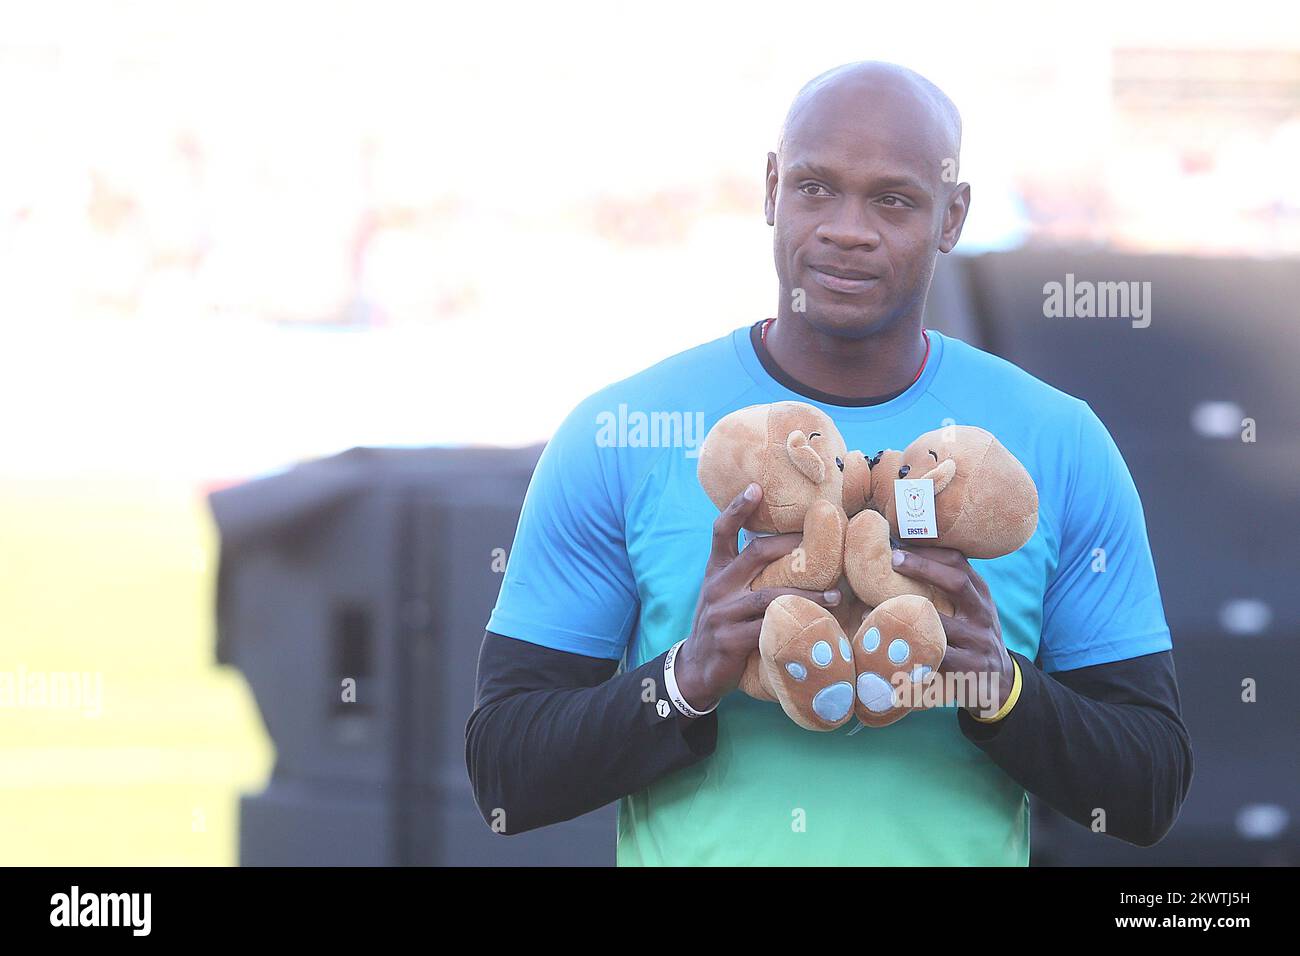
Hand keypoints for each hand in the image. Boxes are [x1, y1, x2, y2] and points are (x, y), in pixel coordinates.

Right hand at [674, 483, 841, 712]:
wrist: (696, 668)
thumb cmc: (721, 625)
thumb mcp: (724, 594)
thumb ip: (745, 574)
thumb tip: (786, 551)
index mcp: (716, 571)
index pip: (721, 532)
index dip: (737, 508)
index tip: (756, 487)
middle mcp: (717, 587)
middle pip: (755, 554)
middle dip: (791, 545)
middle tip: (825, 544)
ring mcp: (723, 613)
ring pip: (770, 594)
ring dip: (807, 594)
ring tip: (835, 596)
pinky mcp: (731, 639)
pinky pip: (768, 627)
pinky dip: (794, 624)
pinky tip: (816, 627)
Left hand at [890, 545, 1012, 715]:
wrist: (1000, 683)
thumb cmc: (972, 637)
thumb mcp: (970, 609)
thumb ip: (948, 588)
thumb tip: (901, 557)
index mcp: (981, 595)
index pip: (959, 563)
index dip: (930, 552)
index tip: (899, 545)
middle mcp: (983, 614)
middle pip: (957, 582)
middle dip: (924, 567)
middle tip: (893, 560)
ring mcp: (979, 641)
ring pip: (940, 624)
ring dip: (904, 616)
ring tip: (869, 611)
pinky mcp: (970, 668)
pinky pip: (936, 658)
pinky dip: (908, 652)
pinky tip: (885, 648)